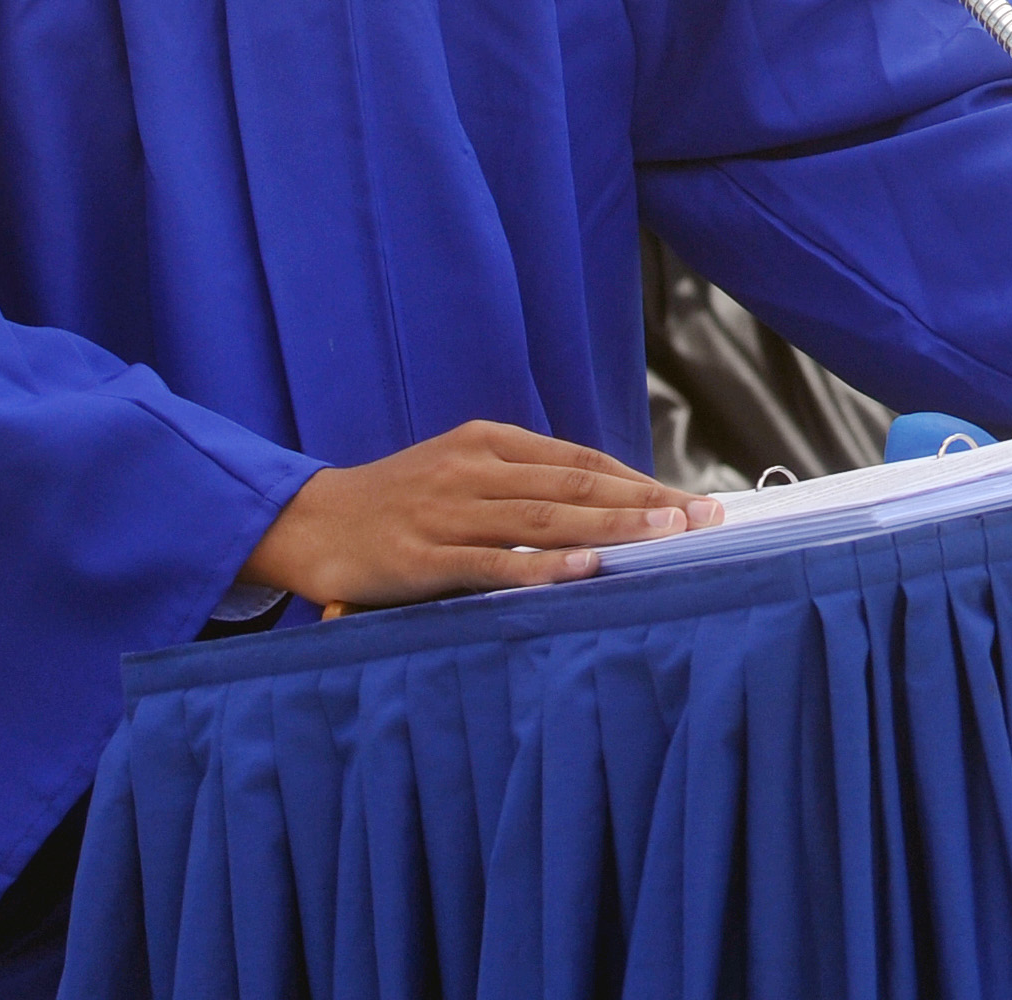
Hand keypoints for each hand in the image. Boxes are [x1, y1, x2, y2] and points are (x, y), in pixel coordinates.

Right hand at [241, 420, 719, 606]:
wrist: (308, 522)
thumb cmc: (396, 502)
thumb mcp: (459, 471)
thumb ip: (519, 484)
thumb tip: (598, 507)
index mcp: (487, 442)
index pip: (579, 461)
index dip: (637, 480)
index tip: (689, 499)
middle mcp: (473, 469)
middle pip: (574, 485)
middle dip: (644, 501)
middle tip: (702, 516)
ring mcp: (448, 512)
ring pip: (545, 520)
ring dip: (612, 527)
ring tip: (666, 534)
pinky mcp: (425, 558)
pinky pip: (494, 564)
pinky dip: (543, 567)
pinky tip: (586, 569)